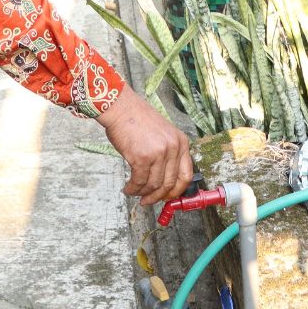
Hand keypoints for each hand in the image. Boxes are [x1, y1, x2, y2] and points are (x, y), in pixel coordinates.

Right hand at [96, 88, 192, 204]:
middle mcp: (173, 148)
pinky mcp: (142, 158)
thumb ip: (168, 153)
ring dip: (142, 193)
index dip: (177, 191)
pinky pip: (139, 181)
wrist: (121, 107)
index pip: (186, 175)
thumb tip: (164, 180)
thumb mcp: (163, 133)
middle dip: (157, 197)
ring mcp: (158, 153)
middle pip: (169, 184)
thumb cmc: (137, 119)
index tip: (168, 197)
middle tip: (147, 201)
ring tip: (134, 192)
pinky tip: (128, 188)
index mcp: (181, 142)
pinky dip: (133, 189)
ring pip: (153, 185)